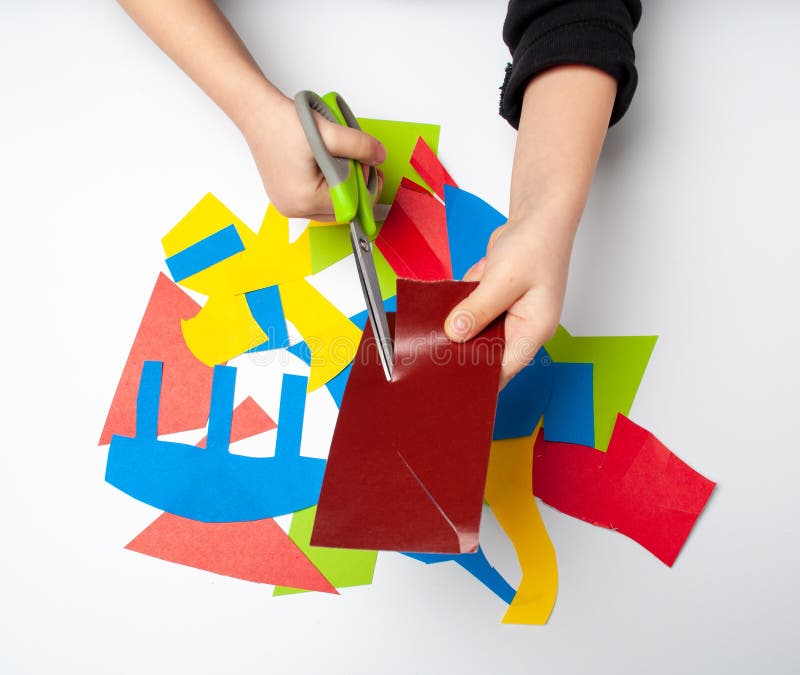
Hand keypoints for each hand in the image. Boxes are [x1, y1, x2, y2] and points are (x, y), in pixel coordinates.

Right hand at [242, 94, 384, 220]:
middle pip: (340, 210)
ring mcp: (288, 205)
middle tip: (361, 162)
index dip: (366, 189)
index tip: (372, 170)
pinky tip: (329, 165)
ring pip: (330, 205)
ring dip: (342, 186)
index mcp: (304, 199)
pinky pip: (316, 199)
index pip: (349, 206)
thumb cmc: (283, 123)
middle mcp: (294, 208)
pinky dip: (328, 185)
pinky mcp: (286, 197)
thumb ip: (359, 146)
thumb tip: (380, 157)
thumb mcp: (329, 132)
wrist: (257, 113)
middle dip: (356, 188)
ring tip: (342, 160)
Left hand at [444, 213, 573, 388]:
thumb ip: (478, 309)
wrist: (538, 215)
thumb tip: (454, 333)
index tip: (450, 377)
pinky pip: (472, 311)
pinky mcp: (496, 300)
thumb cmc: (537, 245)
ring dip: (458, 323)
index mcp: (533, 330)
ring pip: (476, 330)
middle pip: (487, 351)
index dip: (478, 376)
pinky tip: (449, 298)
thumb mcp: (503, 280)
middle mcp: (522, 326)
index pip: (503, 368)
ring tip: (435, 323)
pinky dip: (460, 303)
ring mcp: (508, 314)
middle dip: (463, 348)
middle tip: (434, 350)